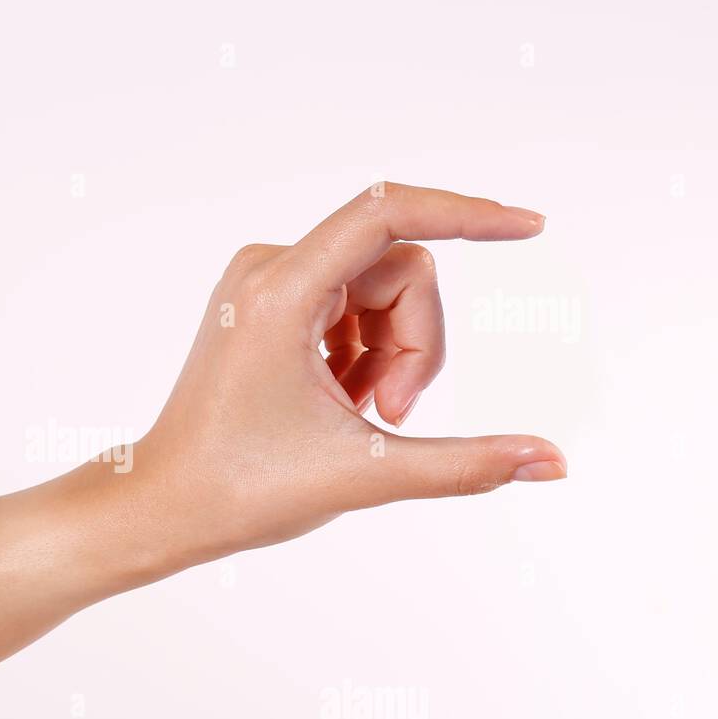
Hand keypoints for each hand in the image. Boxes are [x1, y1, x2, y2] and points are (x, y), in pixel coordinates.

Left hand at [131, 183, 566, 566]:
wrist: (164, 506)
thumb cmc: (240, 489)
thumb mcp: (365, 473)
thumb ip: (466, 463)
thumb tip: (553, 463)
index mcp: (280, 292)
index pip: (388, 214)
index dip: (467, 213)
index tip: (529, 229)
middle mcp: (268, 270)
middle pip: (399, 268)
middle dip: (416, 343)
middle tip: (390, 416)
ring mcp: (265, 285)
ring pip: (381, 291)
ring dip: (392, 355)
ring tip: (359, 418)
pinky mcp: (268, 305)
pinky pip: (351, 307)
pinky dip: (365, 356)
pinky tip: (340, 405)